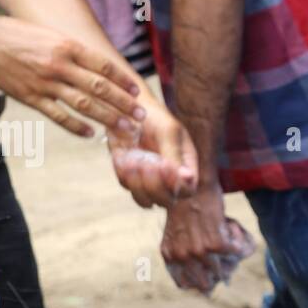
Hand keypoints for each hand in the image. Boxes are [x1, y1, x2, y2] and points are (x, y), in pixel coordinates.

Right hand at [0, 14, 144, 135]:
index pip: (103, 66)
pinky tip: (91, 133)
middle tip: (140, 115)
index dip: (122, 80)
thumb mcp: (50, 35)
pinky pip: (59, 115)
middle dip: (123, 103)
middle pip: (99, 87)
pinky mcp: (31, 97)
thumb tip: (98, 66)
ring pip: (84, 104)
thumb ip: (73, 50)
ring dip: (108, 118)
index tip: (136, 91)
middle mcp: (58, 65)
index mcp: (66, 46)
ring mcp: (45, 83)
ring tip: (125, 128)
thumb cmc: (19, 35)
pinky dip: (77, 126)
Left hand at [108, 91, 198, 206]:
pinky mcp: (128, 173)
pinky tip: (121, 157)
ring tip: (132, 163)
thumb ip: (175, 154)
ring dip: (138, 186)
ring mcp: (146, 178)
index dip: (177, 185)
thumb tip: (187, 178)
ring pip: (144, 200)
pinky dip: (123, 174)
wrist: (129, 106)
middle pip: (166, 201)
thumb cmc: (155, 116)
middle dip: (155, 187)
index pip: (187, 190)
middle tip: (147, 165)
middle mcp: (167, 178)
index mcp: (184, 167)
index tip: (164, 165)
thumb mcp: (168, 131)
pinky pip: (125, 183)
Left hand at [160, 184, 244, 292]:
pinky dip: (241, 238)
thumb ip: (188, 260)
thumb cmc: (188, 207)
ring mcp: (199, 252)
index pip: (188, 285)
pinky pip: (240, 252)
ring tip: (223, 229)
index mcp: (169, 255)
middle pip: (211, 282)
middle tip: (221, 245)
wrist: (192, 184)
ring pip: (228, 269)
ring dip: (232, 250)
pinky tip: (229, 222)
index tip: (210, 260)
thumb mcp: (179, 234)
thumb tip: (207, 292)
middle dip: (222, 267)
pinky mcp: (217, 244)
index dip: (204, 276)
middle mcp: (182, 256)